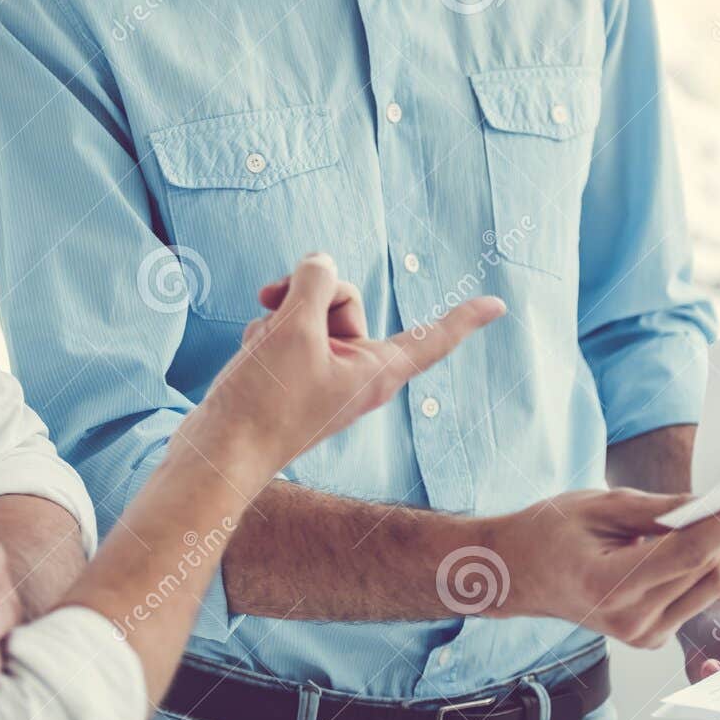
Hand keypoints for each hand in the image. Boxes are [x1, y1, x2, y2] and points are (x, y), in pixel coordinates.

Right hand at [191, 253, 504, 473]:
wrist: (219, 454)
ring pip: (309, 312)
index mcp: (377, 371)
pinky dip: (264, 336)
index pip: (433, 338)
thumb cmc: (265, 401)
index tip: (500, 305)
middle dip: (308, 294)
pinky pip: (285, 333)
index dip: (466, 317)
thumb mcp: (294, 327)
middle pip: (345, 300)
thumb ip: (314, 282)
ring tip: (261, 346)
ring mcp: (323, 375)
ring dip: (279, 317)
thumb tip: (318, 264)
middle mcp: (356, 373)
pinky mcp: (293, 379)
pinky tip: (249, 358)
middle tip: (277, 301)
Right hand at [480, 484, 719, 644]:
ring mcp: (643, 636)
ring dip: (715, 550)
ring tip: (694, 519)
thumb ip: (656, 508)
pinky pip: (695, 599)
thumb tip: (709, 502)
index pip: (688, 553)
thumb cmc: (546, 533)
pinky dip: (698, 567)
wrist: (517, 574)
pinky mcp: (651, 639)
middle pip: (707, 572)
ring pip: (709, 588)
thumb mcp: (595, 505)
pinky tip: (676, 545)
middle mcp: (632, 621)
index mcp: (610, 585)